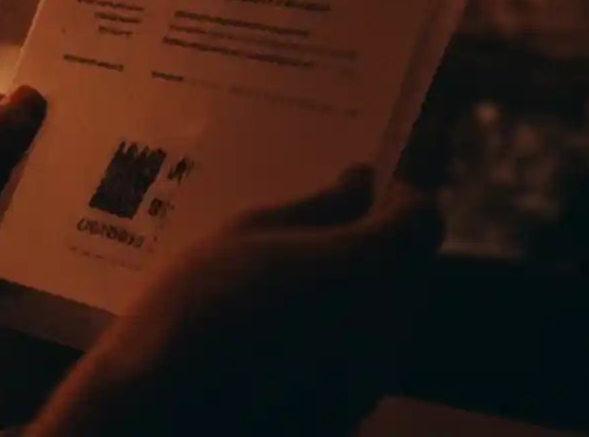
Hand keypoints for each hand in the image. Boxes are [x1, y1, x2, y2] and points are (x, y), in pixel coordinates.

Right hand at [31, 167, 442, 436]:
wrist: (167, 403)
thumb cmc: (198, 303)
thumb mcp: (247, 234)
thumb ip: (317, 207)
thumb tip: (362, 181)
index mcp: (367, 266)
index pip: (421, 219)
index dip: (402, 196)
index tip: (370, 188)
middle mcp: (387, 320)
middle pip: (407, 268)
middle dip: (376, 244)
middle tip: (321, 235)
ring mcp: (373, 372)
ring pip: (386, 312)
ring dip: (358, 290)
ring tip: (294, 284)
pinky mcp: (352, 407)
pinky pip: (362, 353)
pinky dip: (340, 332)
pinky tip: (286, 332)